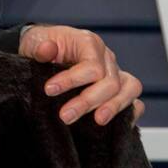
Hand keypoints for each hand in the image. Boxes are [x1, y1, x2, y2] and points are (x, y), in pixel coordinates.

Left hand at [18, 24, 144, 125]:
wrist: (40, 50)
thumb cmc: (40, 45)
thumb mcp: (33, 42)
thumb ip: (39, 47)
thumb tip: (47, 50)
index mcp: (88, 42)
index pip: (92, 65)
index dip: (72, 80)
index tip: (49, 91)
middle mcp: (106, 57)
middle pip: (109, 82)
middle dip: (87, 101)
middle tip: (65, 116)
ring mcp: (115, 72)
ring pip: (128, 88)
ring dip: (113, 107)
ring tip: (97, 121)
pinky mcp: (117, 88)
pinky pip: (134, 99)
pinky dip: (131, 111)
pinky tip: (118, 125)